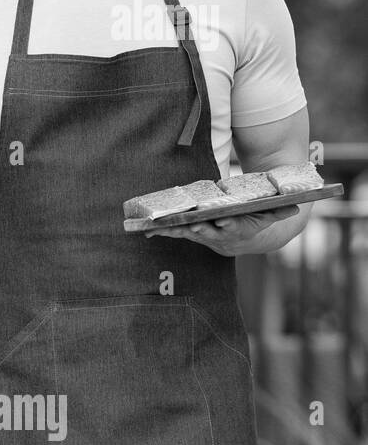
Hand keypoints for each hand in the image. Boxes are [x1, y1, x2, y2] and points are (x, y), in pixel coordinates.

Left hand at [144, 206, 298, 255]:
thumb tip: (297, 206)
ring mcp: (204, 236)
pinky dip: (163, 232)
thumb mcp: (269, 214)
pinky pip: (176, 233)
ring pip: (188, 233)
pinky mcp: (191, 234)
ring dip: (175, 230)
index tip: (224, 221)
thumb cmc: (256, 220)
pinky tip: (147, 232)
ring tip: (161, 227)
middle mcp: (219, 235)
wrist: (246, 239)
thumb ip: (280, 211)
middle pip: (207, 232)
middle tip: (192, 225)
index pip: (233, 227)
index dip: (228, 225)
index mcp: (237, 228)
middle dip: (199, 229)